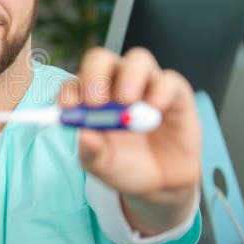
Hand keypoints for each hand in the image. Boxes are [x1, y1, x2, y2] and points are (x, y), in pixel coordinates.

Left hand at [58, 47, 200, 234]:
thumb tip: (83, 135)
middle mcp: (116, 84)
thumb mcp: (103, 165)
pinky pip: (169, 80)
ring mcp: (146, 85)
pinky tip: (155, 108)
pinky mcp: (175, 94)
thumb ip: (92, 151)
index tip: (68, 107)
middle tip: (96, 101)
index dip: (70, 91)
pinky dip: (161, 90)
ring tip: (128, 102)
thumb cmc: (125, 166)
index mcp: (91, 99)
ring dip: (130, 77)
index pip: (75, 82)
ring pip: (137, 60)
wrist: (161, 184)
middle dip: (95, 74)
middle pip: (102, 59)